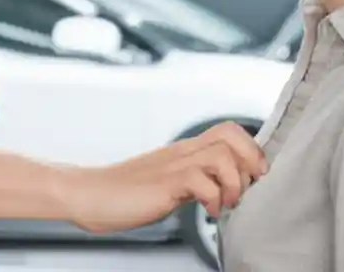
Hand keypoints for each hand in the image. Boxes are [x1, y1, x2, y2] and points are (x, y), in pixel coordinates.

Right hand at [61, 121, 267, 233]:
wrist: (90, 196)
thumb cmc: (126, 195)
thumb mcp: (170, 184)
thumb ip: (194, 181)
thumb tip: (223, 191)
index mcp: (186, 151)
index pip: (229, 131)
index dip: (251, 150)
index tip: (253, 178)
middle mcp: (183, 152)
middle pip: (231, 134)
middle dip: (251, 162)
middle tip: (245, 190)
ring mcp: (173, 166)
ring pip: (222, 154)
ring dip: (234, 182)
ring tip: (225, 204)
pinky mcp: (164, 183)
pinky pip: (200, 181)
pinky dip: (213, 199)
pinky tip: (207, 213)